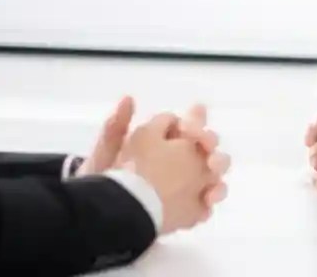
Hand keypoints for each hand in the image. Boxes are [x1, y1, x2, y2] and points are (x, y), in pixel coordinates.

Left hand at [79, 99, 231, 214]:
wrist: (98, 219)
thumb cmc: (101, 185)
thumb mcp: (105, 155)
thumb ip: (116, 129)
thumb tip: (128, 98)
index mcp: (161, 144)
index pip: (189, 126)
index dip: (195, 123)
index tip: (188, 129)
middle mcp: (179, 163)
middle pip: (207, 147)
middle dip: (211, 146)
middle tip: (207, 153)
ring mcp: (186, 187)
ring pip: (213, 173)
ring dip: (218, 171)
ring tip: (211, 178)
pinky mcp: (188, 212)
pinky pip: (207, 203)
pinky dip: (212, 199)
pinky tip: (207, 201)